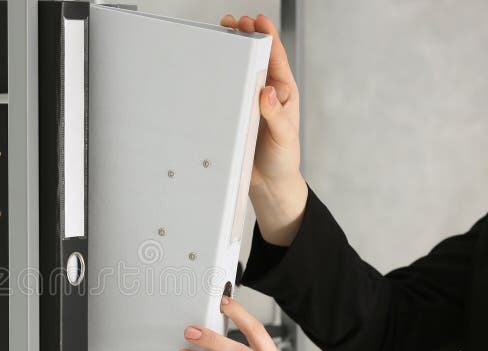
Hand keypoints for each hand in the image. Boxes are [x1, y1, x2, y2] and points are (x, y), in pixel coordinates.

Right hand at [221, 14, 307, 245]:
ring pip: (242, 73)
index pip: (276, 59)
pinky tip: (211, 70)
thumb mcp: (284, 137)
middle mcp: (267, 95)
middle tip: (233, 22)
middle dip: (246, 37)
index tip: (257, 20)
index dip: (267, 37)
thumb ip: (276, 115)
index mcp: (283, 94)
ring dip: (233, 55)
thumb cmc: (283, 160)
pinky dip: (221, 80)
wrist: (269, 185)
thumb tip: (268, 91)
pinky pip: (229, 94)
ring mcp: (251, 105)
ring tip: (223, 35)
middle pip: (257, 59)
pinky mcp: (238, 117)